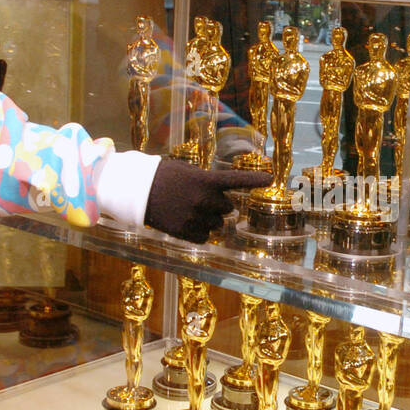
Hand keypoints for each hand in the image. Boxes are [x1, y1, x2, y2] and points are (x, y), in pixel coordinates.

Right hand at [144, 159, 272, 242]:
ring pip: (216, 225)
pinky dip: (198, 232)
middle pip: (227, 208)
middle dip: (217, 205)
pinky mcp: (185, 231)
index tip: (271, 178)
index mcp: (205, 181)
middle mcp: (204, 200)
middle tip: (198, 199)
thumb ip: (206, 182)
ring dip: (208, 219)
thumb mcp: (187, 172)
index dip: (255, 179)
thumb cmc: (163, 177)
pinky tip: (185, 222)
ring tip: (188, 210)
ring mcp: (195, 217)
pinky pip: (204, 237)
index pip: (235, 180)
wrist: (137, 191)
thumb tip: (219, 194)